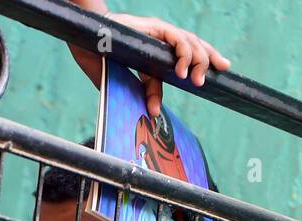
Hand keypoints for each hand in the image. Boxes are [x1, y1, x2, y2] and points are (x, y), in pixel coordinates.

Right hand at [68, 10, 231, 115]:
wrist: (83, 38)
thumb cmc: (100, 55)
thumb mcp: (125, 78)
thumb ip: (141, 91)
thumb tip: (153, 111)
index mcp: (158, 48)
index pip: (187, 54)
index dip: (203, 62)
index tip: (215, 75)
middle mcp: (162, 37)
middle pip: (195, 45)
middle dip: (209, 59)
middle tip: (218, 74)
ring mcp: (158, 31)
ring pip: (189, 41)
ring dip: (198, 60)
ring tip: (198, 80)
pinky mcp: (153, 27)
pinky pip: (175, 38)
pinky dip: (182, 54)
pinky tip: (183, 71)